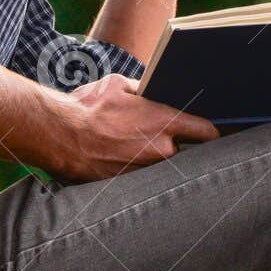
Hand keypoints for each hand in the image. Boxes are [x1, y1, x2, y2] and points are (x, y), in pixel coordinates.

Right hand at [53, 75, 217, 180]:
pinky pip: (141, 175)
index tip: (213, 132)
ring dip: (152, 156)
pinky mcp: (128, 185)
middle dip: (174, 142)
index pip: (206, 132)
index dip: (212, 132)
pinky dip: (134, 167)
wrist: (57, 135)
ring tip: (129, 144)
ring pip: (160, 163)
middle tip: (157, 134)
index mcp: (164, 122)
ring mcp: (146, 171)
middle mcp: (161, 150)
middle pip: (182, 149)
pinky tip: (118, 156)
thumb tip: (152, 93)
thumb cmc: (88, 106)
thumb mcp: (118, 85)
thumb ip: (143, 91)